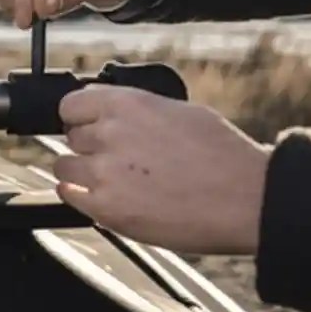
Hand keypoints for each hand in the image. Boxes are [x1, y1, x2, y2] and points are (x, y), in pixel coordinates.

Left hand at [53, 84, 270, 254]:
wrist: (246, 199)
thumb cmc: (224, 157)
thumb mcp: (179, 111)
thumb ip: (137, 111)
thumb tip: (113, 112)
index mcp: (128, 104)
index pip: (71, 104)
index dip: (80, 117)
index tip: (86, 125)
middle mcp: (110, 134)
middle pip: (71, 136)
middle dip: (89, 146)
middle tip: (115, 158)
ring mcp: (104, 172)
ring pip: (63, 165)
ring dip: (81, 171)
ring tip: (110, 180)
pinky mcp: (106, 207)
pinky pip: (68, 195)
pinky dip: (79, 195)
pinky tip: (102, 196)